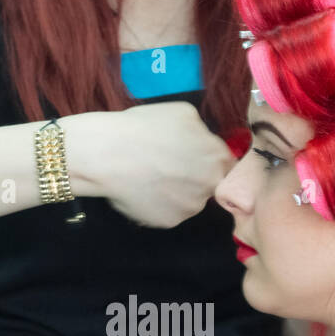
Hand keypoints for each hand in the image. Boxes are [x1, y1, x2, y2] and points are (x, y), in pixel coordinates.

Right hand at [104, 101, 236, 227]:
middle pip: (210, 184)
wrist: (109, 155)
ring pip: (189, 200)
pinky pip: (169, 213)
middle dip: (194, 176)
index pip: (226, 164)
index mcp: (217, 158)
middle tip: (168, 166)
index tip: (192, 157)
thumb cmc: (144, 128)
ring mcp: (190, 208)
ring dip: (177, 192)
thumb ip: (202, 132)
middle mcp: (210, 186)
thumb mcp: (184, 113)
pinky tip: (142, 190)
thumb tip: (202, 142)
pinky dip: (159, 204)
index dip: (208, 159)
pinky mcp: (169, 222)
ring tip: (151, 177)